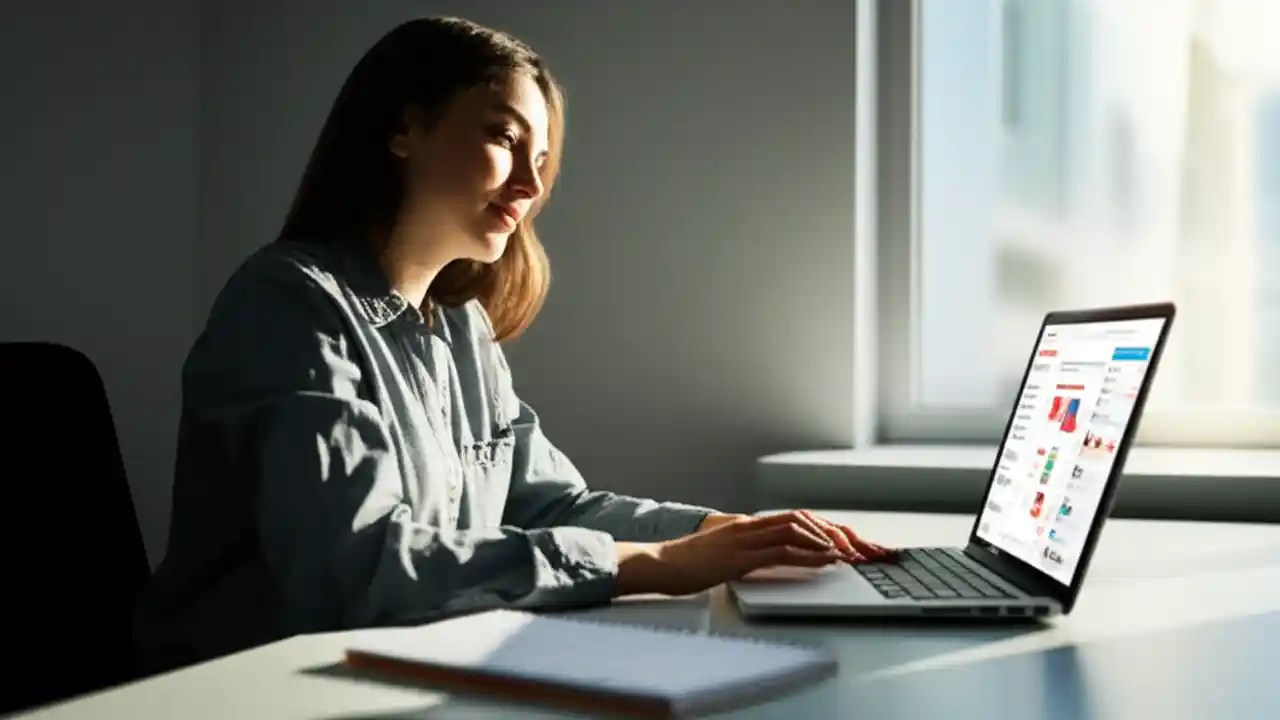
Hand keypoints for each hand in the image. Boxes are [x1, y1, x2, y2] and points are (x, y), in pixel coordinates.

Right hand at [615, 511, 873, 596]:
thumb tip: (766, 558)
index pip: (792, 518)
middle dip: (831, 531)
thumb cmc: (685, 564)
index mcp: (745, 525)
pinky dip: (808, 554)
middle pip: (800, 518)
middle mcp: (748, 526)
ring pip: (795, 529)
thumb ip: (744, 552)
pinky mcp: (739, 556)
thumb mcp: (720, 554)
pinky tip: (824, 560)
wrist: (658, 564)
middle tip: (854, 546)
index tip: (843, 540)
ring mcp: (744, 539)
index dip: (820, 527)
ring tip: (846, 553)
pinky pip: (781, 550)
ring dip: (825, 541)